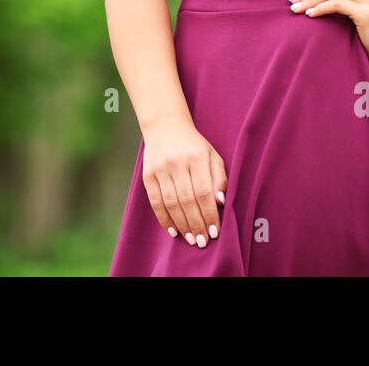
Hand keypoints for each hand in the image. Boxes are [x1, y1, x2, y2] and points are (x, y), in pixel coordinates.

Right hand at [141, 117, 227, 248]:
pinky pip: (155, 200)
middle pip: (187, 200)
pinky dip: (164, 218)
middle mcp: (177, 162)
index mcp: (197, 157)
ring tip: (191, 239)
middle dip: (196, 224)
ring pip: (171, 203)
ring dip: (182, 224)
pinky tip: (172, 230)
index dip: (209, 214)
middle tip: (202, 242)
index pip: (204, 191)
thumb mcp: (212, 155)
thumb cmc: (194, 145)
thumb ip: (219, 177)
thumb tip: (220, 202)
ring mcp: (160, 168)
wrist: (165, 126)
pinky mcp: (148, 174)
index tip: (215, 232)